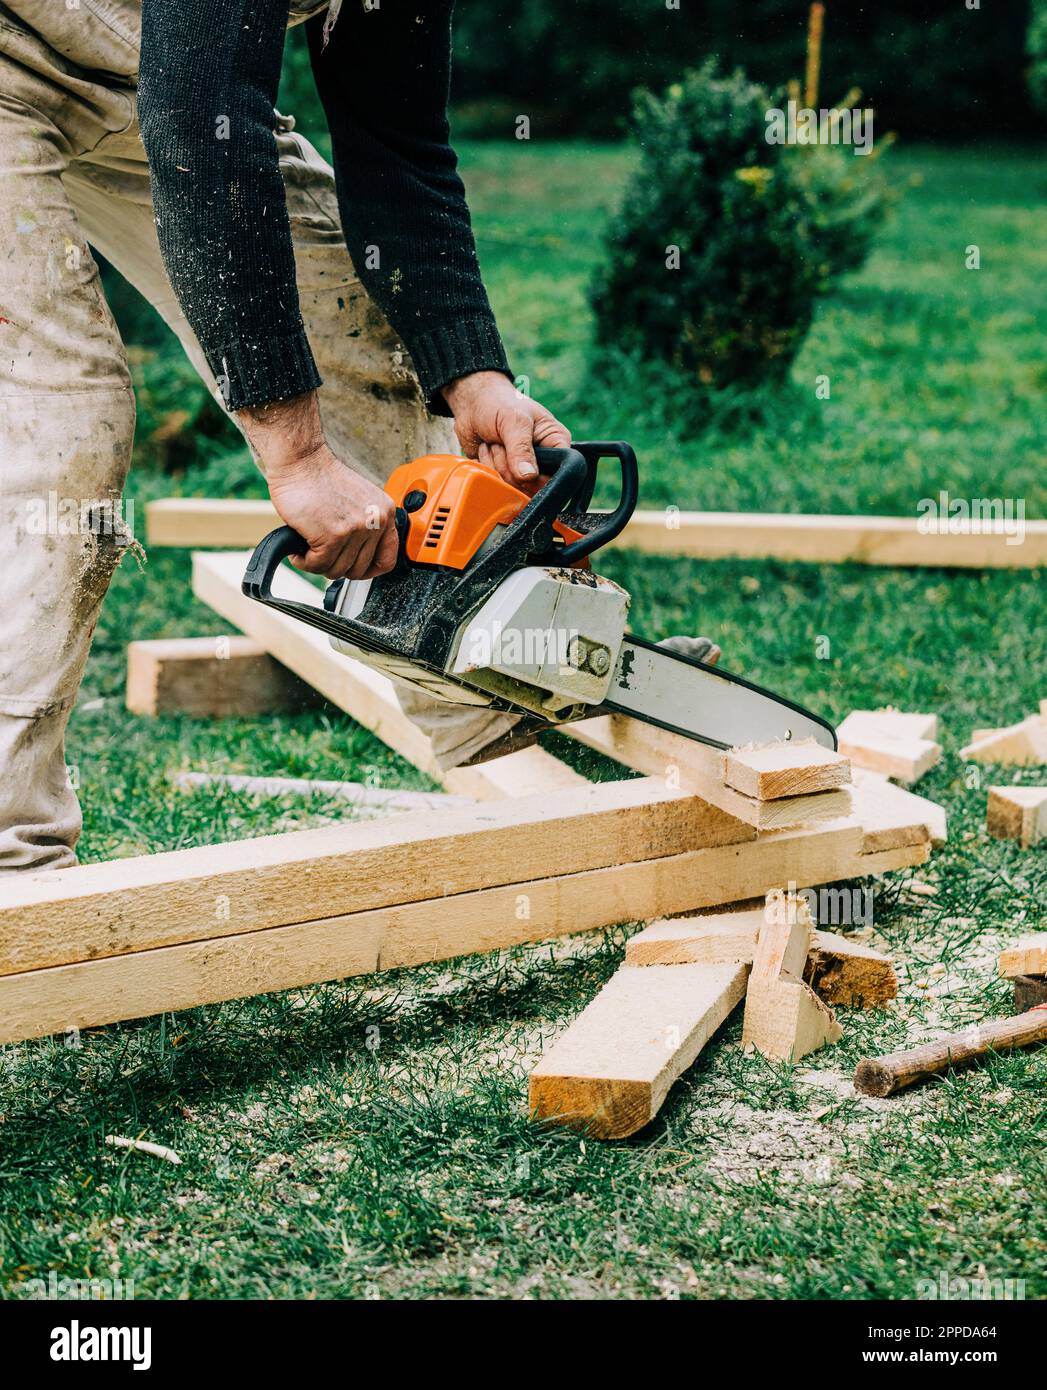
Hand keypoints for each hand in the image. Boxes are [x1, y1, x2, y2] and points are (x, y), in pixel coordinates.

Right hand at [238, 391, 397, 579]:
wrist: (302, 460)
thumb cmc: (321, 479)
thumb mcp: (359, 500)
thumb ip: (364, 525)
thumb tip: (357, 557)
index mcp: (385, 513)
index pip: (387, 559)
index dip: (369, 570)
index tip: (354, 570)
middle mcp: (375, 522)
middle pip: (358, 570)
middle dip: (336, 567)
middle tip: (321, 556)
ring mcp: (355, 530)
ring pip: (337, 570)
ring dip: (317, 564)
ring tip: (307, 550)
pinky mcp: (332, 535)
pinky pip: (318, 565)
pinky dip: (304, 562)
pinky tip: (298, 551)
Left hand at [441, 371, 570, 486]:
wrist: (473, 405)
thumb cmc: (498, 404)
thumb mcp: (513, 420)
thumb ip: (521, 448)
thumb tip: (528, 476)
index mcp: (555, 442)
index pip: (559, 472)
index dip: (538, 474)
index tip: (518, 461)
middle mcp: (544, 460)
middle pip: (534, 486)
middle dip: (510, 466)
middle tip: (500, 443)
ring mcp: (524, 470)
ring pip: (514, 488)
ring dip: (496, 465)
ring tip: (493, 443)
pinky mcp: (507, 476)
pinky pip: (499, 487)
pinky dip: (488, 470)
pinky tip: (487, 451)